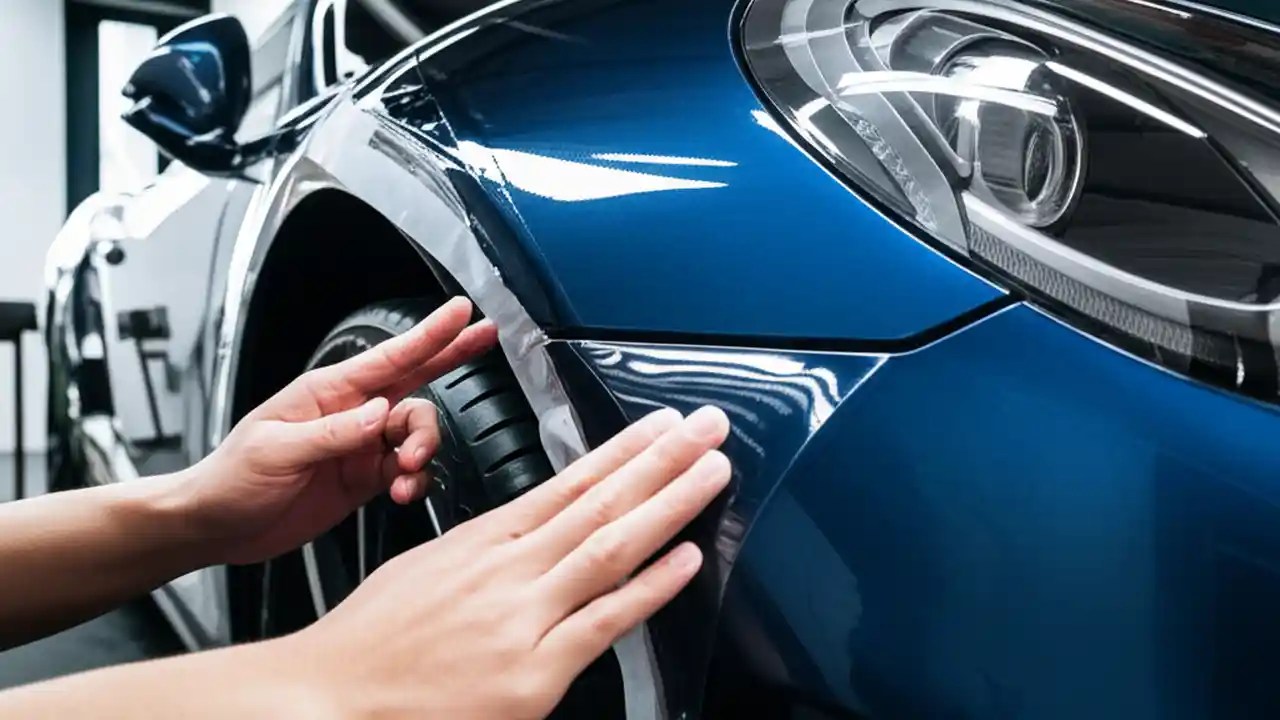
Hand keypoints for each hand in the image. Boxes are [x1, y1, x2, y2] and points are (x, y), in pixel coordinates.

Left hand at [187, 297, 497, 564]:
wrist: (216, 526)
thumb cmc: (230, 478)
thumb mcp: (276, 450)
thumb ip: (333, 432)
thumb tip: (380, 416)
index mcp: (327, 391)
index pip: (389, 356)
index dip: (429, 334)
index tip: (461, 313)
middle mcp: (351, 412)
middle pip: (415, 379)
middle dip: (451, 359)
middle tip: (485, 340)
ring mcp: (360, 446)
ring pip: (417, 433)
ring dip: (423, 450)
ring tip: (407, 471)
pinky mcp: (365, 479)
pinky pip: (408, 473)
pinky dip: (414, 483)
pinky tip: (401, 493)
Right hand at [277, 406, 730, 719]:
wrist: (324, 697)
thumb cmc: (370, 643)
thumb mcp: (426, 568)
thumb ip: (486, 549)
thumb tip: (533, 530)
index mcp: (483, 541)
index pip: (568, 483)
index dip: (623, 452)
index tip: (662, 426)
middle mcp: (508, 570)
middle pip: (600, 502)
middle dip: (663, 460)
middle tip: (709, 427)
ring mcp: (523, 619)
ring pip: (610, 546)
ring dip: (669, 504)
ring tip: (712, 472)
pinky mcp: (532, 674)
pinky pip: (603, 621)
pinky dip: (648, 588)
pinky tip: (684, 559)